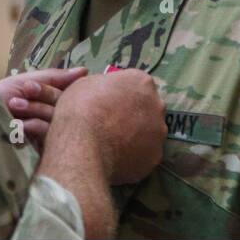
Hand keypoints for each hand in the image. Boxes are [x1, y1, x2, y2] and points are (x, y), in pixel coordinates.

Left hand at [0, 67, 87, 149]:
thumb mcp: (23, 83)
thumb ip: (54, 77)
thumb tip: (85, 71)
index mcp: (49, 102)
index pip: (67, 95)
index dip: (50, 90)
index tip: (28, 88)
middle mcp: (52, 119)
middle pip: (65, 107)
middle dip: (41, 98)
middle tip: (19, 97)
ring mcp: (48, 136)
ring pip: (58, 121)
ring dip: (35, 111)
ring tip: (13, 108)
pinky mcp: (44, 152)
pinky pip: (51, 137)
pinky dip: (34, 127)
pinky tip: (16, 127)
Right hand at [51, 69, 164, 184]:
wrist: (83, 144)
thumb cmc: (81, 109)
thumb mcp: (85, 84)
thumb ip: (104, 85)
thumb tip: (105, 91)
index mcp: (141, 81)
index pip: (137, 84)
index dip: (122, 94)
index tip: (109, 102)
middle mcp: (157, 105)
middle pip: (148, 108)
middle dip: (134, 115)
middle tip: (111, 124)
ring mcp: (158, 132)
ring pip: (149, 133)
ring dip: (136, 137)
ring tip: (112, 144)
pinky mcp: (155, 156)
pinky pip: (145, 155)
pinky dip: (133, 156)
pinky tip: (116, 158)